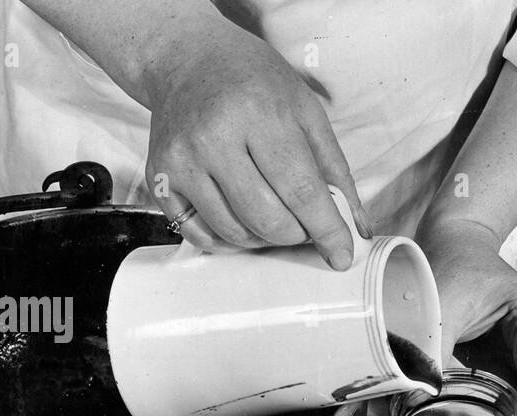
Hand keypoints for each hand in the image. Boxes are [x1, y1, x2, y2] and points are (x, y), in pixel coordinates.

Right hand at [141, 20, 371, 265]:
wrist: (186, 59)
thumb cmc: (254, 82)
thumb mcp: (306, 109)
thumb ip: (335, 169)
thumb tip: (356, 228)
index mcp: (258, 114)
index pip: (301, 191)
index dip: (327, 230)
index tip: (342, 255)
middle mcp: (214, 138)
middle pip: (268, 220)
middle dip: (297, 235)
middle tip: (304, 223)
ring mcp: (181, 160)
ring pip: (234, 234)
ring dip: (264, 239)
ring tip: (273, 213)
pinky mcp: (159, 177)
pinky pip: (199, 235)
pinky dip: (228, 240)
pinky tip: (241, 219)